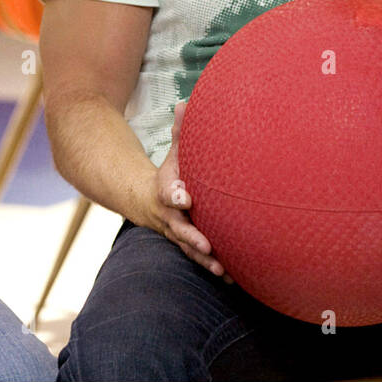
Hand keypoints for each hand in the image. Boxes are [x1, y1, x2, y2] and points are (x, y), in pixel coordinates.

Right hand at [153, 101, 231, 280]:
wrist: (148, 200)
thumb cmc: (171, 172)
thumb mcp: (174, 151)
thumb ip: (179, 131)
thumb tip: (184, 102)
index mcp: (165, 191)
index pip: (169, 192)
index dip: (175, 194)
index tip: (184, 197)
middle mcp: (169, 216)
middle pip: (179, 229)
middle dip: (193, 237)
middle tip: (207, 246)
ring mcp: (177, 233)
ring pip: (190, 249)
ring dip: (205, 261)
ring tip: (223, 271)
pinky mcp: (188, 244)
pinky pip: (200, 259)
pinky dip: (214, 268)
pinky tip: (233, 280)